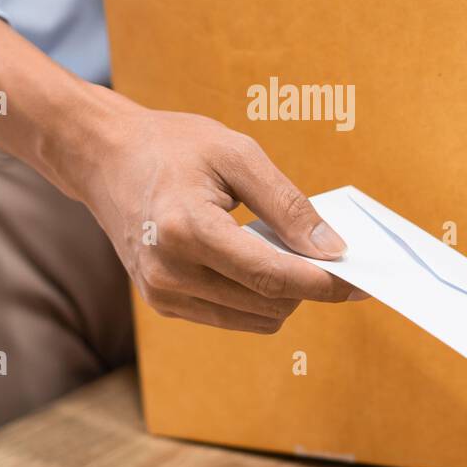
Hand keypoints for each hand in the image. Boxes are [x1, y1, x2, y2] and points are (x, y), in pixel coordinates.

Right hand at [0, 17, 362, 333]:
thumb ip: (289, 205)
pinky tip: (258, 262)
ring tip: (289, 252)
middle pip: (268, 304)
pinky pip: (233, 317)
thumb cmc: (174, 146)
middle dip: (309, 286)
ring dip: (285, 295)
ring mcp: (162, 294)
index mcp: (185, 229)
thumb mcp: (238, 154)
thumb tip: (333, 250)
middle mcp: (168, 271)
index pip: (270, 276)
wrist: (104, 158)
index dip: (323, 283)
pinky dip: (258, 298)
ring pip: (255, 320)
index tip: (362, 279)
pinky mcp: (163, 303)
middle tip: (332, 255)